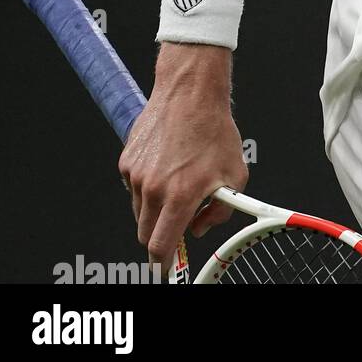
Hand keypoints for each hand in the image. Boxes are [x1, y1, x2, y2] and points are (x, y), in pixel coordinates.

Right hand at [118, 44, 248, 277]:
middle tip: (179, 223)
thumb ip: (220, 211)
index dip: (163, 263)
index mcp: (180, 195)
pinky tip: (166, 167)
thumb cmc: (214, 129)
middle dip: (161, 236)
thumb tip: (202, 227)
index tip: (167, 268)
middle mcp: (153, 188)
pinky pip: (134, 188)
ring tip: (178, 183)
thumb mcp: (234, 174)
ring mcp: (136, 175)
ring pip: (140, 211)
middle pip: (146, 233)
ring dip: (155, 210)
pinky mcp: (126, 162)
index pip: (161, 246)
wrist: (190, 92)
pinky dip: (147, 188)